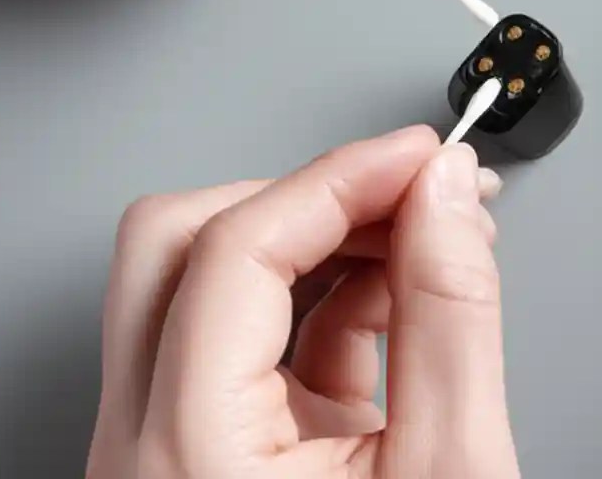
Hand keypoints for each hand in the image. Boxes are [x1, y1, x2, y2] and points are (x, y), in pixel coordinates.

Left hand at [85, 126, 521, 477]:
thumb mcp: (453, 470)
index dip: (339, 178)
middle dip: (308, 197)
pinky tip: (402, 292)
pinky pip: (247, 332)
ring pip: (206, 279)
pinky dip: (326, 294)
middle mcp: (148, 447)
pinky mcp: (210, 447)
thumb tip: (447, 201)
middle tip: (410, 188)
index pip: (237, 250)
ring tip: (427, 239)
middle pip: (182, 244)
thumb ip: (452, 317)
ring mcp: (168, 447)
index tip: (420, 155)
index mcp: (187, 456)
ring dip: (321, 239)